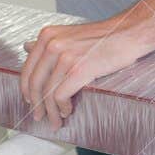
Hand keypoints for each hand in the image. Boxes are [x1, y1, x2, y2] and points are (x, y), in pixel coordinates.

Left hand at [19, 14, 154, 129]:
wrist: (128, 33)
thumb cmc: (104, 37)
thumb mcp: (70, 35)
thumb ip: (49, 44)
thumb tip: (26, 47)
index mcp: (47, 35)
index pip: (28, 68)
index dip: (27, 89)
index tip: (30, 101)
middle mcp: (52, 44)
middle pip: (35, 83)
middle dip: (36, 104)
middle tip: (39, 116)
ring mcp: (65, 56)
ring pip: (48, 93)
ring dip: (51, 111)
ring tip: (56, 121)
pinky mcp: (79, 69)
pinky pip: (61, 96)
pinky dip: (62, 108)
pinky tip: (67, 111)